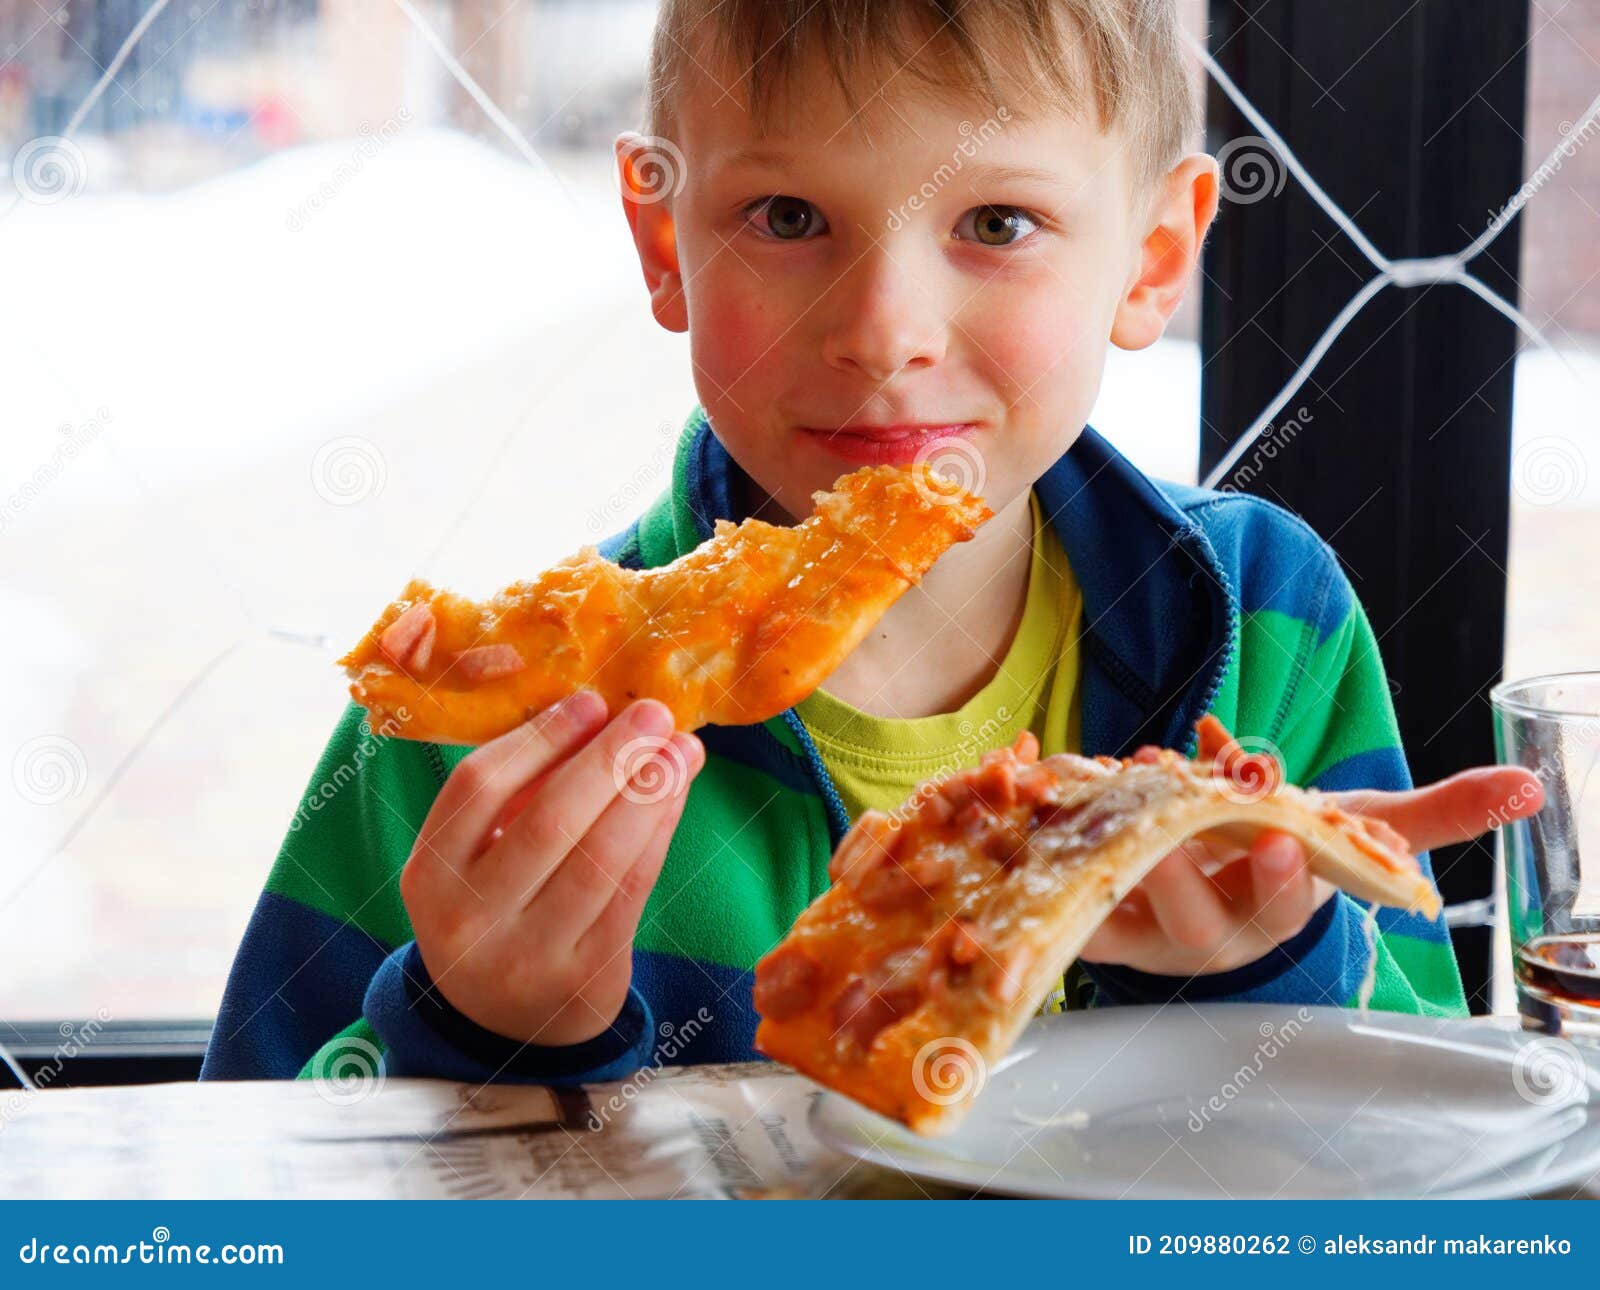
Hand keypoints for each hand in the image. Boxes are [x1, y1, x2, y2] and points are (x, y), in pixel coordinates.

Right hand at [399, 690, 704, 1045]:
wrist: (506, 1022)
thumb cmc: (496, 906)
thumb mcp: (477, 856)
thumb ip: (521, 793)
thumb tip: (602, 715)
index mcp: (429, 872)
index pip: (479, 787)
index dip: (540, 738)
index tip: (591, 700)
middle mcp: (470, 919)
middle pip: (548, 822)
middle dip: (610, 759)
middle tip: (655, 714)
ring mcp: (527, 956)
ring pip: (600, 859)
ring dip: (649, 794)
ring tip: (682, 751)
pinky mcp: (583, 979)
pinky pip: (631, 892)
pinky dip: (658, 835)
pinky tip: (675, 796)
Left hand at [1079, 761, 1543, 976]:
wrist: (1200, 867)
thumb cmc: (1280, 849)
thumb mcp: (1352, 829)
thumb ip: (1433, 814)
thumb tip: (1524, 786)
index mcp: (1265, 914)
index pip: (1278, 912)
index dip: (1281, 884)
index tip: (1282, 842)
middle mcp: (1196, 931)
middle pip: (1188, 924)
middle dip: (1182, 880)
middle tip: (1171, 832)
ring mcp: (1132, 921)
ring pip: (1109, 904)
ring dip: (1098, 852)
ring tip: (1092, 793)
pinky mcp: (1079, 899)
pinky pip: (1049, 872)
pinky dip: (1036, 823)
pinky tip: (1025, 772)